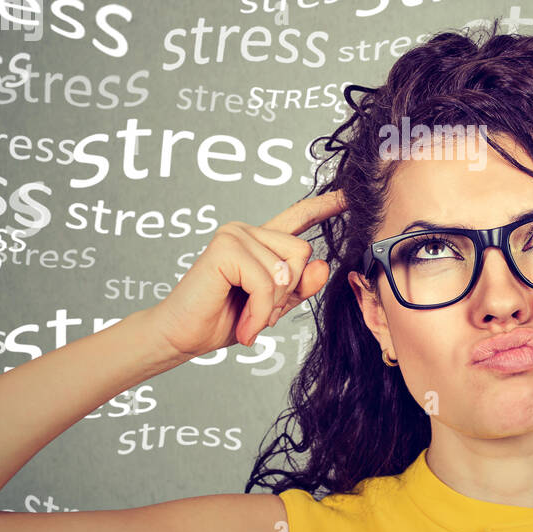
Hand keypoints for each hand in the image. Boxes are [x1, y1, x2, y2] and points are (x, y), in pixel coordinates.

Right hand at [143, 190, 346, 359]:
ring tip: (249, 319)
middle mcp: (247, 231)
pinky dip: (259, 310)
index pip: (299, 216)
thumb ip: (299, 286)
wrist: (183, 336)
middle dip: (288, 292)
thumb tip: (324, 265)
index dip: (325, 206)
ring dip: (270, 307)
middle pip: (303, 252)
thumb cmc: (224, 319)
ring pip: (286, 271)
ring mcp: (235, 235)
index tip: (349, 196)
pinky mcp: (225, 249)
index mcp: (261, 242)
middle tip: (262, 314)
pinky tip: (245, 323)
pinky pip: (266, 282)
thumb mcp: (272, 305)